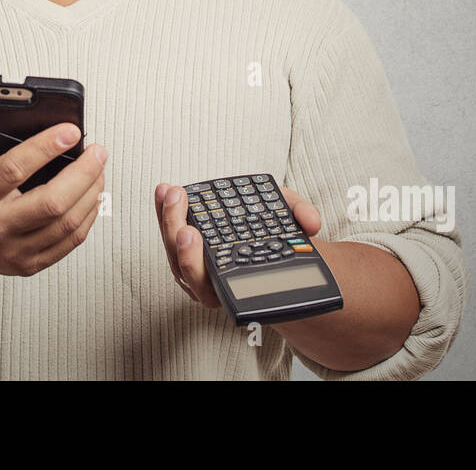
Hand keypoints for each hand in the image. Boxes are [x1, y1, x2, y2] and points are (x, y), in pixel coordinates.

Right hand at [0, 108, 107, 278]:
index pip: (13, 171)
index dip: (46, 148)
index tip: (71, 130)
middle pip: (51, 203)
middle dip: (83, 173)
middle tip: (98, 150)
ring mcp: (13, 252)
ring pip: (67, 224)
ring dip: (91, 192)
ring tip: (98, 167)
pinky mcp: (29, 264)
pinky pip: (70, 241)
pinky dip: (89, 214)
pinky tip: (92, 193)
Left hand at [155, 181, 323, 307]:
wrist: (276, 251)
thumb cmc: (281, 243)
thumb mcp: (295, 224)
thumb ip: (303, 217)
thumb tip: (311, 222)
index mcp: (237, 286)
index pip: (209, 282)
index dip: (195, 262)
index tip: (192, 234)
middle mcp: (213, 283)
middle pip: (184, 266)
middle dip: (176, 233)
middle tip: (178, 202)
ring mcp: (197, 269)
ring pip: (173, 252)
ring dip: (167, 219)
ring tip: (170, 190)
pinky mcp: (186, 251)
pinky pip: (169, 235)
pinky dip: (163, 211)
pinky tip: (163, 190)